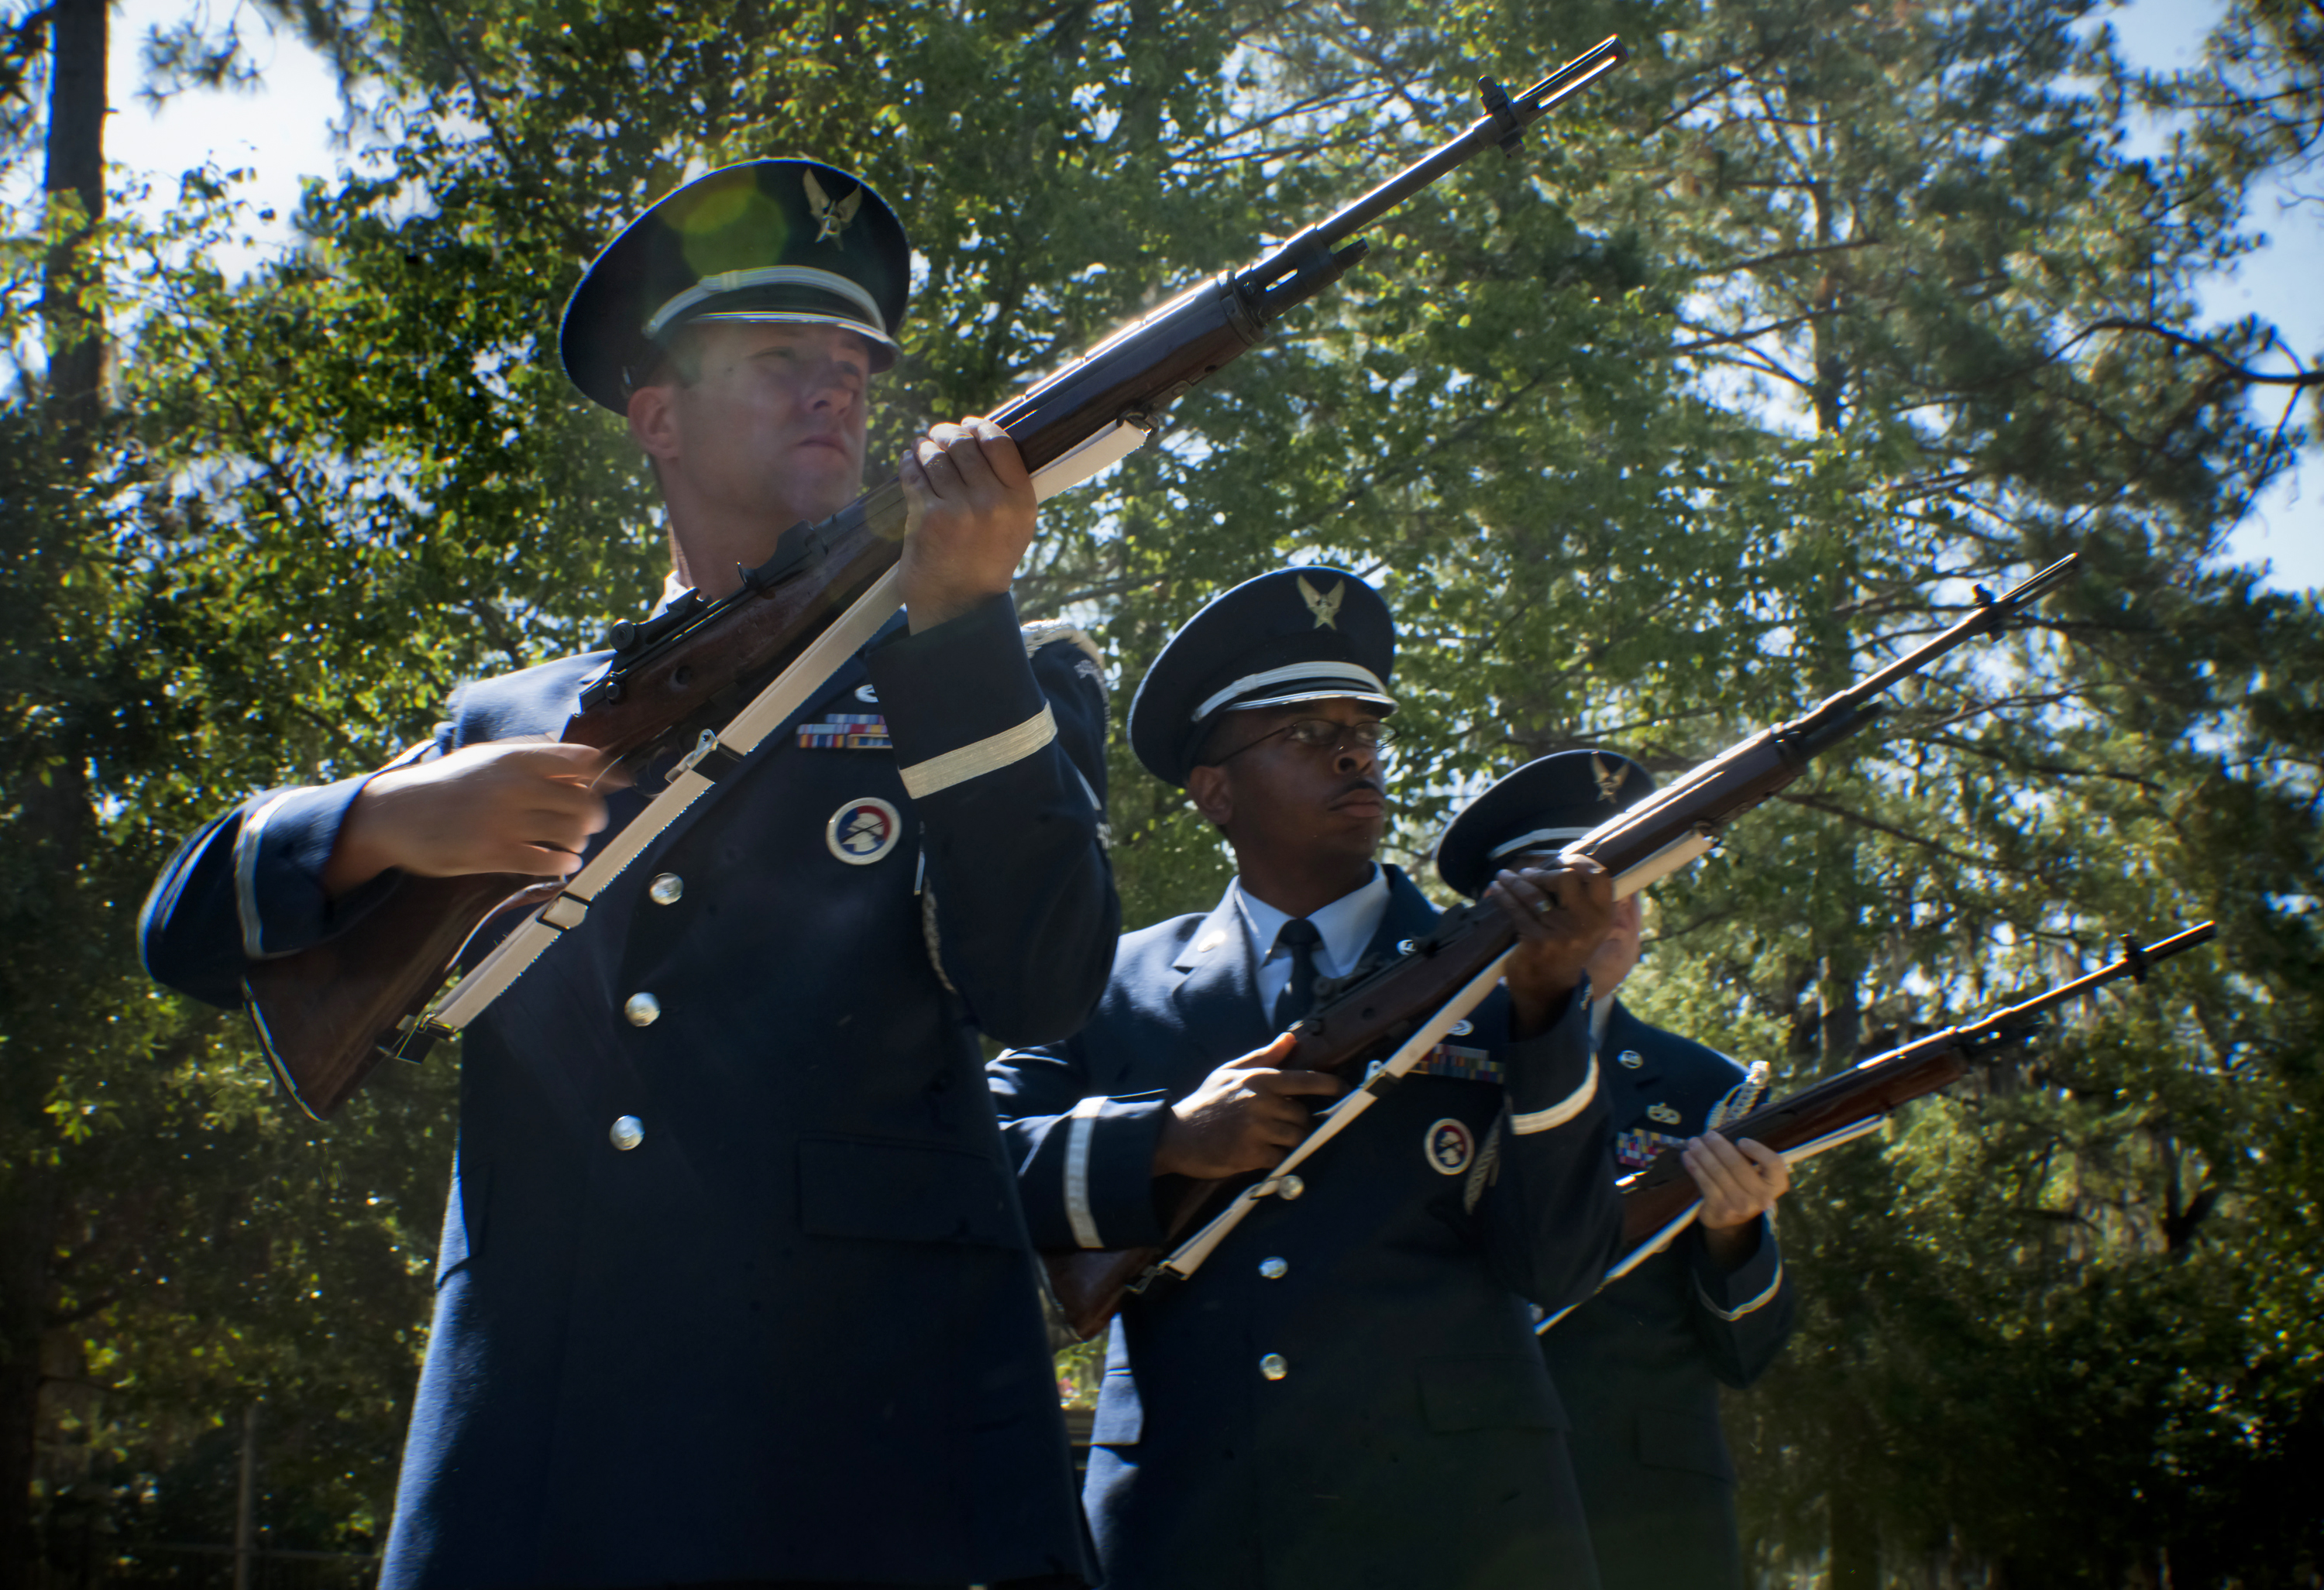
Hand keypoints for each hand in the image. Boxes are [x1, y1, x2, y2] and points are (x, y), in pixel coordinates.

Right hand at [323, 740, 621, 894]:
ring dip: (579, 839)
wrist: (395, 812)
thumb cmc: (446, 785)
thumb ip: (530, 757)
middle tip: (590, 821)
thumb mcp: (486, 757)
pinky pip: (547, 860)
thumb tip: (579, 762)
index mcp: (515, 758)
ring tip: (573, 841)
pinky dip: (564, 862)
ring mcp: (505, 820)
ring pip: (570, 831)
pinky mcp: (493, 852)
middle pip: (583, 800)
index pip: (580, 760)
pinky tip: (563, 861)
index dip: (607, 772)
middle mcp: (515, 785)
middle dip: (593, 814)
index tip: (622, 782)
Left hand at [897, 415, 1036, 631]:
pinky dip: (909, 464)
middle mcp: (994, 503)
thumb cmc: (985, 562)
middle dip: (947, 434)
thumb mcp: (1014, 525)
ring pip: (936, 457)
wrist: (960, 607)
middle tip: (938, 434)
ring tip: (921, 448)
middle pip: (965, 446)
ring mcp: (960, 509)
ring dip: (925, 447)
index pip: (1001, 443)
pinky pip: (914, 476)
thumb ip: (1005, 485)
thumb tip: (982, 438)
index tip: (969, 424)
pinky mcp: (928, 518)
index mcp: (1021, 502)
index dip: (981, 427)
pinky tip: (909, 462)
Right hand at [1152, 1033, 1345, 1179]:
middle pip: (1303, 1115)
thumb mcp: (1229, 1072)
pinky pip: (1282, 1157)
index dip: (1329, 1085)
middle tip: (1282, 1125)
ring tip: (1275, 1140)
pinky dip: (1279, 1158)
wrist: (1175, 1135)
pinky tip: (1265, 1154)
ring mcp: (1258, 1129)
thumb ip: (1263, 1056)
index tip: (1343, 1089)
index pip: (1306, 1080)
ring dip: (1291, 1141)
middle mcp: (1262, 1102)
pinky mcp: (1252, 1154)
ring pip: (1296, 1137)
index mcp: (1259, 1079)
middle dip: (1298, 1122)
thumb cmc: (1205, 1102)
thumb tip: (1290, 1038)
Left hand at [1486, 857, 1615, 1036]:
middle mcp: (1587, 924)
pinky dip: (1503, 896)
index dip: (1581, 861)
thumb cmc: (1565, 949)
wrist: (1549, 989)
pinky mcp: (1536, 941)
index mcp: (1603, 917)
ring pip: (1534, 893)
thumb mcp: (1587, 927)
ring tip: (1504, 877)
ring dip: (1514, 881)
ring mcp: (1561, 933)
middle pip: (1565, 877)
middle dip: (1541, 872)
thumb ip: (1582, 898)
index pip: (1600, 877)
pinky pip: (1516, 909)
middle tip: (1528, 875)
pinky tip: (1496, 890)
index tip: (1562, 858)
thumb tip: (1562, 860)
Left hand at [1685, 1130, 1790, 1268]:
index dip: (1757, 1150)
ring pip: (1718, 1172)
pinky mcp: (1720, 1210)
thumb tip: (1718, 1137)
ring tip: (1693, 1142)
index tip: (1740, 1140)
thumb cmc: (1743, 1186)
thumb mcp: (1754, 1173)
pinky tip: (1688, 1157)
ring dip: (1702, 1154)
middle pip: (1738, 1165)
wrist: (1731, 1219)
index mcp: (1776, 1184)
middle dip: (1718, 1146)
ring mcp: (1741, 1206)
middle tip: (1707, 1135)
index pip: (1773, 1163)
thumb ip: (1746, 1157)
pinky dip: (1694, 1167)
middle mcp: (1762, 1198)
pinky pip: (1704, 1182)